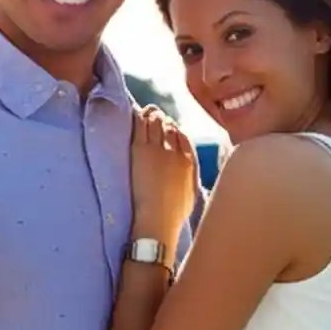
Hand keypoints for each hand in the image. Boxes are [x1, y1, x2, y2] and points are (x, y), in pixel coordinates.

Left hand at [130, 106, 197, 240]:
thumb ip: (192, 177)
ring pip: (156, 123)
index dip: (176, 128)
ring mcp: (158, 149)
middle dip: (164, 119)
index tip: (170, 126)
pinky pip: (141, 126)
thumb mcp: (192, 193)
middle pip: (170, 127)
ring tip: (148, 111)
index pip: (183, 136)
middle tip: (156, 114)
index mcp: (190, 161)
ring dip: (152, 114)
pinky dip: (140, 117)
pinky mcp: (141, 150)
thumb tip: (191, 173)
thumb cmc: (175, 214)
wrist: (159, 218)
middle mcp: (176, 151)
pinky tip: (137, 113)